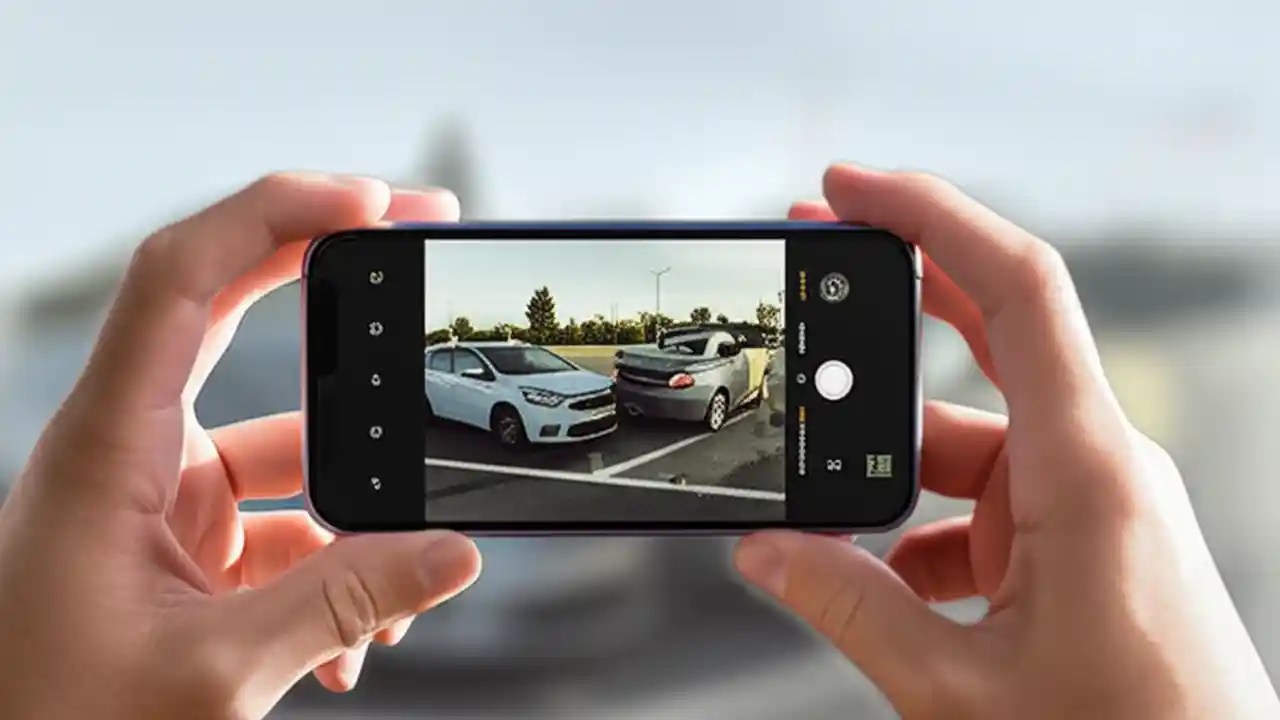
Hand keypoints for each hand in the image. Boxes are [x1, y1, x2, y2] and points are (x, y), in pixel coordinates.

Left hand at [0, 174, 481, 718]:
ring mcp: (160, 498)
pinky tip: (350, 643)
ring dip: (356, 506)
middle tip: (417, 255)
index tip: (373, 205)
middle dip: (335, 285)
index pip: (183, 278)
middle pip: (235, 315)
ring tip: (397, 581)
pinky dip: (334, 567)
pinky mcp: (188, 547)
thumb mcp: (213, 670)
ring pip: (289, 450)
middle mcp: (130, 451)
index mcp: (107, 447)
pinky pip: (286, 524)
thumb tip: (452, 554)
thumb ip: (344, 604)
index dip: (277, 216)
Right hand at [735, 164, 1278, 717]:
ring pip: (967, 443)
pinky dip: (924, 529)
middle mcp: (1095, 466)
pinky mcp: (1080, 539)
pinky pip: (984, 504)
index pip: (1014, 291)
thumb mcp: (959, 687)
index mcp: (1085, 472)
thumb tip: (770, 551)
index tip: (850, 190)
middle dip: (887, 310)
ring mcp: (1089, 502)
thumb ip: (849, 609)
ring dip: (893, 471)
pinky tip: (885, 583)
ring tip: (826, 519)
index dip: (930, 217)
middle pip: (984, 340)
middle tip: (810, 287)